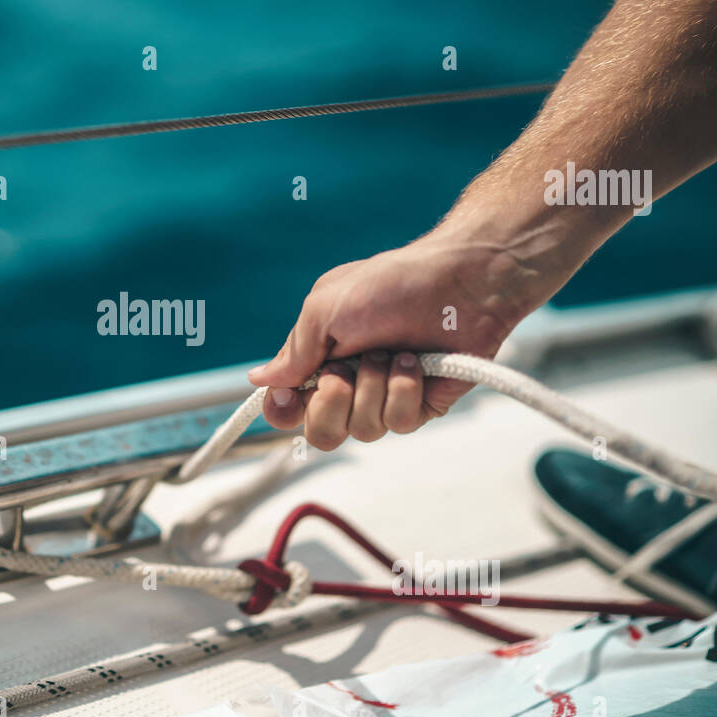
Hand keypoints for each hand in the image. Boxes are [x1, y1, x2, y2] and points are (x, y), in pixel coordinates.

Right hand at [246, 231, 542, 449]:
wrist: (458, 282)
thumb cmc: (390, 285)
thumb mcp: (325, 307)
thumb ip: (293, 351)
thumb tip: (258, 380)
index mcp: (319, 360)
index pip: (288, 407)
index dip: (282, 411)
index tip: (290, 397)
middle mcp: (349, 385)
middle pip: (320, 434)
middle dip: (331, 403)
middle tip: (345, 369)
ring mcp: (383, 399)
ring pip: (361, 431)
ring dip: (373, 386)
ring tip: (392, 352)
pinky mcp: (419, 407)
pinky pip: (398, 423)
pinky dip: (404, 389)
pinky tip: (416, 362)